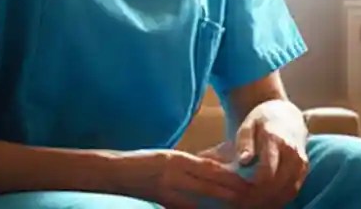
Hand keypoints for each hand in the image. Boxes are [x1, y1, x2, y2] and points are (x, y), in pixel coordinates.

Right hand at [115, 148, 250, 208]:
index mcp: (178, 158)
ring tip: (234, 207)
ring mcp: (165, 190)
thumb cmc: (141, 162)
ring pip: (197, 202)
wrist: (112, 171)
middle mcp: (173, 173)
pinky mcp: (158, 202)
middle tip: (248, 197)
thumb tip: (212, 168)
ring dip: (215, 206)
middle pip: (208, 184)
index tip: (246, 180)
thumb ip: (188, 163)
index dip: (229, 175)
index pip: (210, 168)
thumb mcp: (167, 156)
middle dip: (229, 192)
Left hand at [234, 100, 309, 207]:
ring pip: (288, 190)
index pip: (268, 172)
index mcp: (276, 140)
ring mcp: (301, 161)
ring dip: (271, 200)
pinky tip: (268, 200)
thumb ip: (245, 142)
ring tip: (255, 203)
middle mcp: (292, 152)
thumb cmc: (262, 120)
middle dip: (261, 197)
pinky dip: (281, 198)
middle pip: (279, 185)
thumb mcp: (248, 125)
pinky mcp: (305, 167)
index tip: (240, 192)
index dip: (254, 187)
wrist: (287, 114)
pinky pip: (295, 189)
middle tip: (245, 203)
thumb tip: (244, 161)